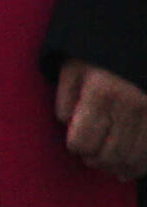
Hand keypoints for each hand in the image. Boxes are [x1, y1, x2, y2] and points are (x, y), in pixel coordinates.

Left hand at [57, 59, 146, 179]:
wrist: (138, 38)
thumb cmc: (101, 54)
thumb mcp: (75, 66)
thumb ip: (66, 96)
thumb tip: (67, 124)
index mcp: (102, 93)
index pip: (83, 141)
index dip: (76, 145)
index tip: (76, 141)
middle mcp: (130, 107)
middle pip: (109, 155)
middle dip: (96, 161)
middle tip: (90, 157)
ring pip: (134, 159)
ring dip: (118, 167)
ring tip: (109, 163)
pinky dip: (141, 165)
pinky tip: (130, 167)